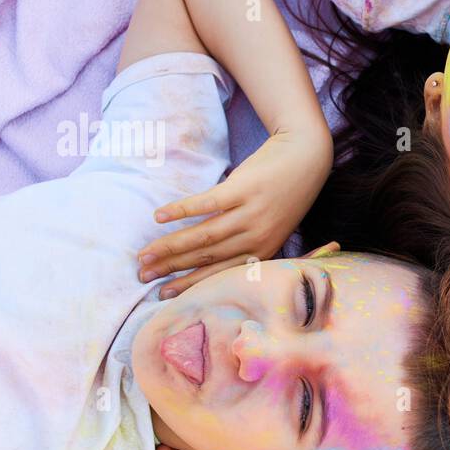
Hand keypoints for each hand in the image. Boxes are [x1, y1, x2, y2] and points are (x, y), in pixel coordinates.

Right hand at [136, 129, 330, 297]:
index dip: (190, 283)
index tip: (164, 293)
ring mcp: (250, 213)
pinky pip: (206, 204)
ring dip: (170, 246)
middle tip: (143, 274)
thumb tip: (209, 254)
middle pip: (206, 257)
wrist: (307, 156)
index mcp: (264, 249)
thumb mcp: (272, 225)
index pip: (221, 272)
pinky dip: (181, 211)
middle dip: (172, 268)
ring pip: (203, 236)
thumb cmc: (286, 192)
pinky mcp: (243, 189)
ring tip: (145, 254)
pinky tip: (159, 217)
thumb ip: (246, 241)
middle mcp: (257, 236)